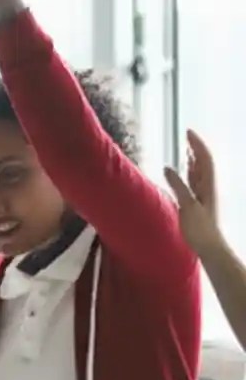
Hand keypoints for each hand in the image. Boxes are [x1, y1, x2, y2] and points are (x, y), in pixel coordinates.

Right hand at [165, 129, 221, 255]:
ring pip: (200, 171)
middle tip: (186, 136)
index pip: (205, 159)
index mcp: (208, 185)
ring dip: (193, 158)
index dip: (197, 144)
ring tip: (186, 148)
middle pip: (204, 162)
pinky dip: (189, 172)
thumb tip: (167, 168)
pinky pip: (194, 181)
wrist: (210, 247)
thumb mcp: (188, 205)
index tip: (188, 132)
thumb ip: (178, 185)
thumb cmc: (201, 228)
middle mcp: (208, 186)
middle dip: (196, 148)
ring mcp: (204, 194)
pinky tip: (184, 170)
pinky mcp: (199, 202)